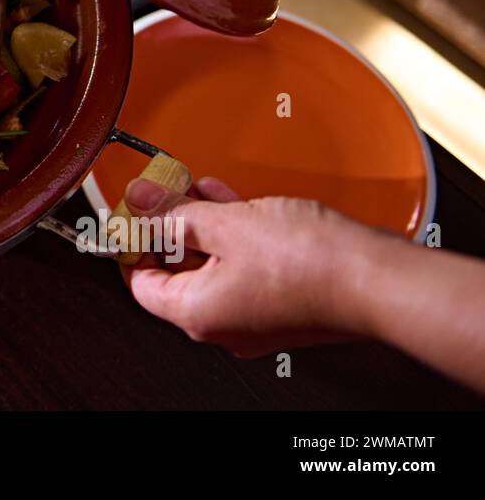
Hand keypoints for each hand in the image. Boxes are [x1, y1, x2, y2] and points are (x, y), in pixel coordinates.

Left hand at [118, 176, 394, 357]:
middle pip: (176, 271)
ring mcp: (253, 317)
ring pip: (212, 265)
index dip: (133, 242)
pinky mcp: (281, 303)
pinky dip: (232, 234)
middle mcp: (221, 324)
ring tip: (194, 185)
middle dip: (169, 225)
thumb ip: (174, 213)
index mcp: (196, 314)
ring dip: (201, 223)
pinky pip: (242, 267)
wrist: (376, 278)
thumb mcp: (225, 223)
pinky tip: (228, 200)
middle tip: (163, 188)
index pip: (140, 281)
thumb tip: (139, 203)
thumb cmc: (310, 262)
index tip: (134, 211)